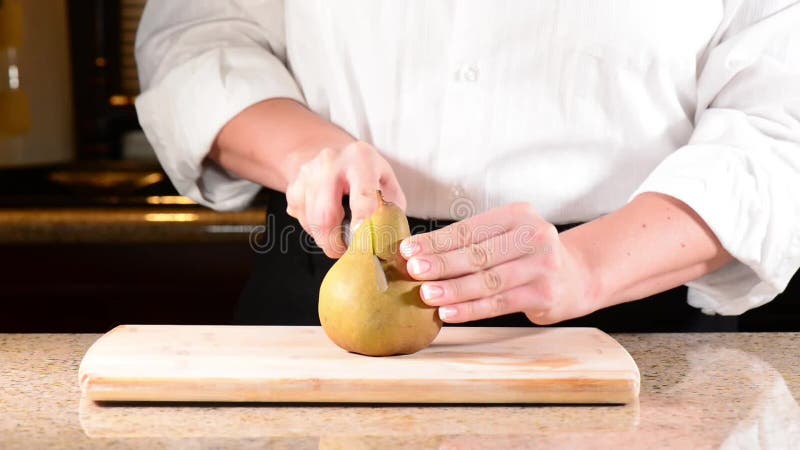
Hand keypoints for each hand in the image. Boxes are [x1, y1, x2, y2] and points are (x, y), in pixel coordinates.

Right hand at [285, 141, 405, 258]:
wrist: (333, 154)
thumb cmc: (365, 173)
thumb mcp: (387, 182)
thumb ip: (391, 208)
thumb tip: (388, 241)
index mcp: (360, 160)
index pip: (362, 195)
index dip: (362, 221)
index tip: (362, 242)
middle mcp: (330, 163)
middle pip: (326, 214)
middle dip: (335, 243)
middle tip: (346, 251)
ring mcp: (308, 174)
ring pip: (311, 222)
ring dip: (325, 238)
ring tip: (338, 234)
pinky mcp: (293, 186)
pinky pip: (301, 219)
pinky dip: (314, 229)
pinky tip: (324, 220)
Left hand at [399, 203, 601, 324]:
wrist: (577, 276)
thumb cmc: (526, 256)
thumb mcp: (506, 237)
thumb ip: (471, 243)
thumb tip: (417, 255)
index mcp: (518, 215)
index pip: (469, 229)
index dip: (436, 241)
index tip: (408, 250)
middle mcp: (534, 236)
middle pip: (478, 253)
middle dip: (441, 263)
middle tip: (413, 270)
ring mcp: (542, 266)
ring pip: (488, 280)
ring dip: (453, 289)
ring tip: (426, 294)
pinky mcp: (544, 294)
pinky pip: (499, 304)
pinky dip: (471, 309)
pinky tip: (448, 312)